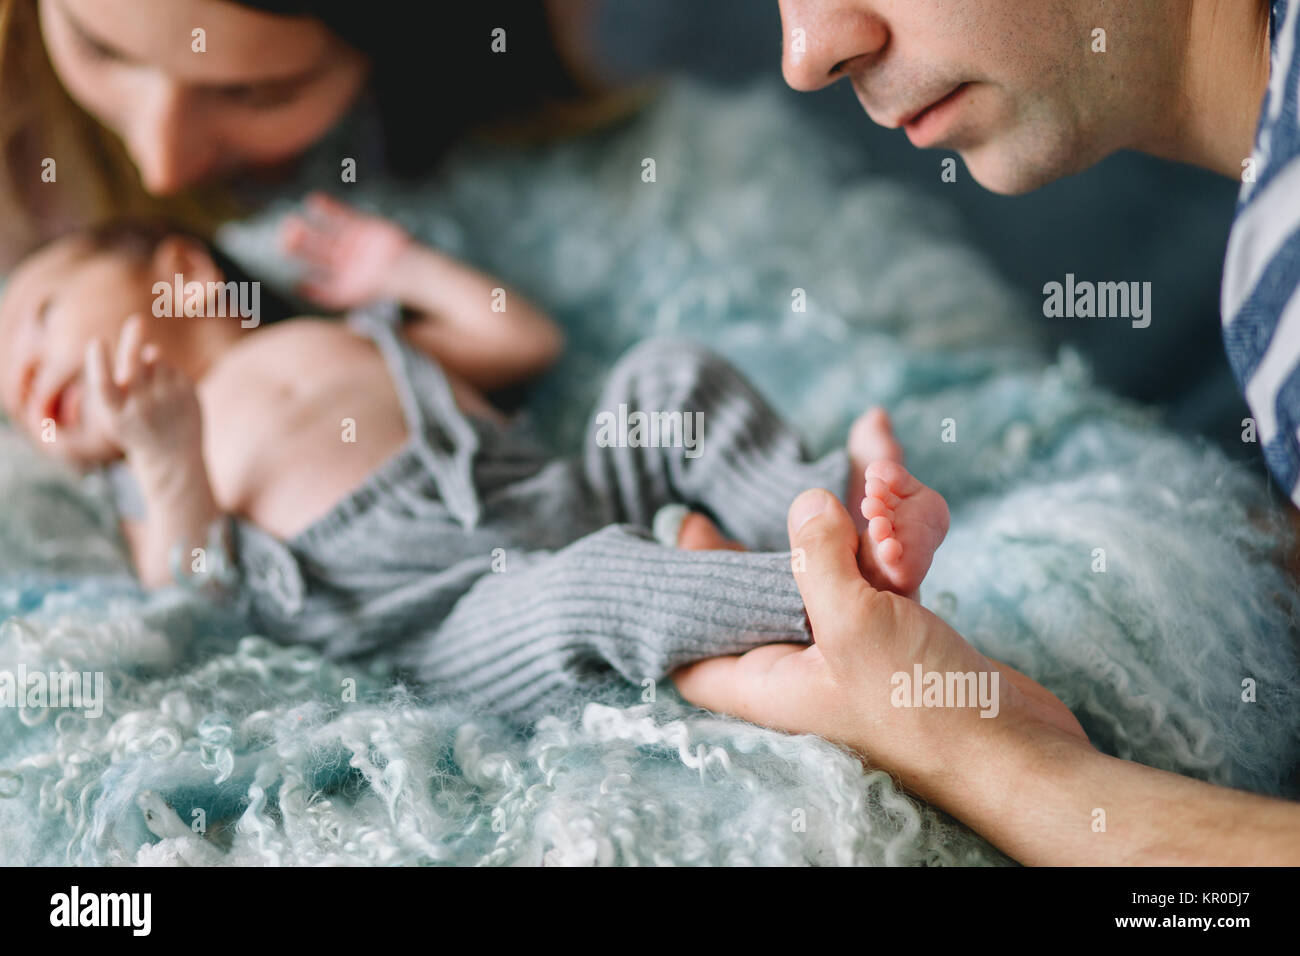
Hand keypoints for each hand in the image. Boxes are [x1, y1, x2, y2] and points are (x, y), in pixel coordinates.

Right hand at [84, 315, 200, 460]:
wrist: (171, 458)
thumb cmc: (136, 428)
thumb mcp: (119, 411)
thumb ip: (125, 380)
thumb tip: (149, 347)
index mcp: (116, 413)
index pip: (103, 384)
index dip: (98, 362)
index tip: (96, 341)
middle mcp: (141, 407)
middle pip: (134, 364)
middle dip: (132, 339)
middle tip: (137, 320)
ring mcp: (167, 401)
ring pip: (157, 360)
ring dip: (152, 361)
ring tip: (153, 387)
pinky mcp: (187, 395)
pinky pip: (174, 368)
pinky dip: (168, 373)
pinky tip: (169, 395)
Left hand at [280, 192, 414, 308]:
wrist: (412, 269)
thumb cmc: (385, 286)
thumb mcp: (354, 294)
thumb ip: (326, 293)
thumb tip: (297, 288)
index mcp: (349, 283)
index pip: (323, 280)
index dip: (307, 277)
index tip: (293, 272)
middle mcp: (350, 264)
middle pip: (320, 254)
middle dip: (302, 247)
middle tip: (284, 238)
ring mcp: (357, 246)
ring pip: (327, 236)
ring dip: (309, 230)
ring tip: (291, 224)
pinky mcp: (365, 228)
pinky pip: (343, 216)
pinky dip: (329, 209)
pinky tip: (314, 202)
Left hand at [672, 488, 1086, 806]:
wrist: (1011, 750)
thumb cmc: (919, 704)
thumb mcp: (852, 623)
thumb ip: (815, 557)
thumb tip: (803, 502)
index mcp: (763, 679)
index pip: (694, 641)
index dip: (685, 590)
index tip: (686, 528)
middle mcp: (798, 665)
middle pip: (760, 591)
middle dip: (768, 534)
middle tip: (759, 489)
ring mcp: (849, 647)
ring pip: (829, 568)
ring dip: (846, 518)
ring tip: (868, 455)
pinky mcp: (896, 633)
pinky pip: (876, 570)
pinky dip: (886, 533)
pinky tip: (889, 481)